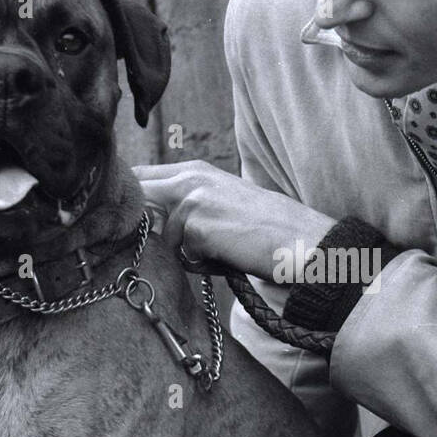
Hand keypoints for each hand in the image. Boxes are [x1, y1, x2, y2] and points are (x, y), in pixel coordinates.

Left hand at [132, 160, 335, 281]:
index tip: (137, 226)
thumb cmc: (268, 232)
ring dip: (184, 254)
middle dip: (144, 228)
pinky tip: (228, 258)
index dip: (131, 204)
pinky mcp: (197, 224)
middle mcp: (190, 177)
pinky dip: (201, 266)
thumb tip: (147, 225)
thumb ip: (185, 208)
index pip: (138, 178)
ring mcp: (192, 199)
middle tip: (174, 244)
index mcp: (195, 170)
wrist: (305, 244)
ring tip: (220, 252)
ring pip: (160, 238)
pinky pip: (181, 256)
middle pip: (136, 201)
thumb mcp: (222, 206)